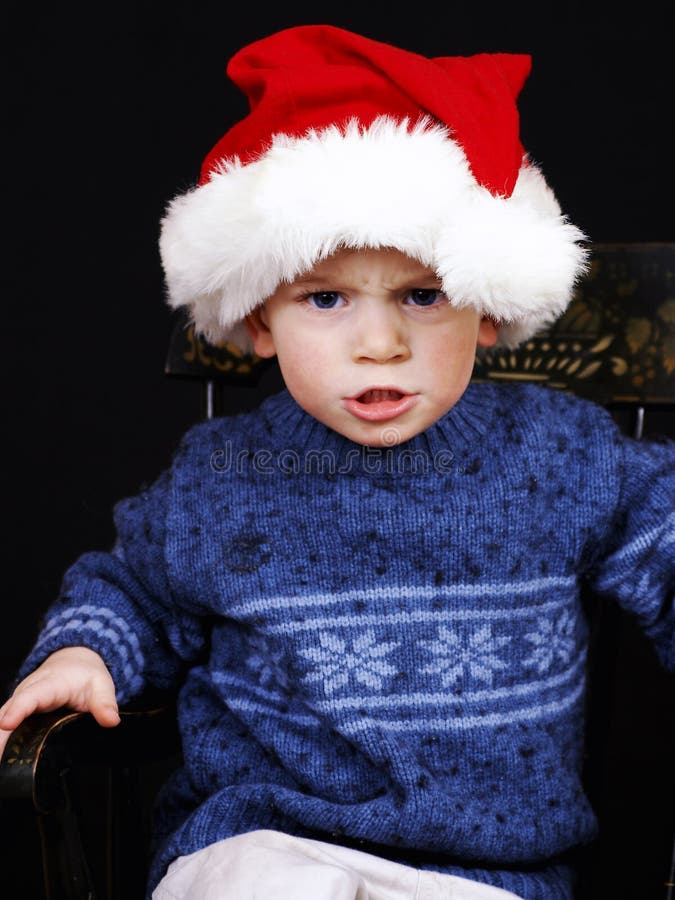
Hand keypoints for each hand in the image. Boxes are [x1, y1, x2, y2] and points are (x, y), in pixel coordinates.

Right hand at [0, 646, 119, 759]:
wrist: (74, 661)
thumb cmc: (84, 674)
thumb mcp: (101, 684)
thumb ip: (105, 703)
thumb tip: (111, 721)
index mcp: (49, 684)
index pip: (30, 697)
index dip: (17, 711)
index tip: (6, 724)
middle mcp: (28, 692)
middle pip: (7, 712)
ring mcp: (19, 702)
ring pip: (1, 720)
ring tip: (0, 765)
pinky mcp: (16, 711)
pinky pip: (3, 727)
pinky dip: (1, 741)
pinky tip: (2, 761)